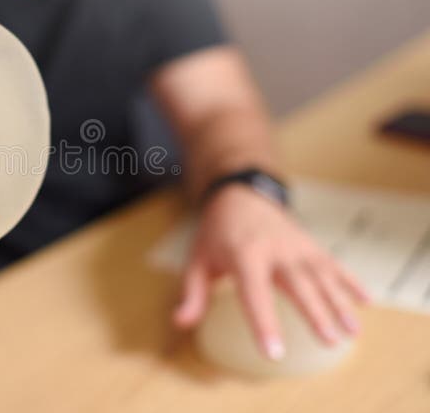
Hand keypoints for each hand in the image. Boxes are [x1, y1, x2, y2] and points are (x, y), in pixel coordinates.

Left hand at [172, 184, 369, 359]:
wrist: (239, 194)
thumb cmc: (216, 233)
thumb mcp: (198, 260)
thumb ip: (192, 293)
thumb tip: (180, 322)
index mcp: (244, 255)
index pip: (254, 294)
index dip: (264, 323)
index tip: (274, 352)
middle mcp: (274, 249)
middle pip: (297, 284)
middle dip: (314, 313)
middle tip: (329, 341)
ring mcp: (296, 245)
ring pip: (321, 275)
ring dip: (339, 302)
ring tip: (352, 331)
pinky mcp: (309, 243)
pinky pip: (332, 263)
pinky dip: (349, 281)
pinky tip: (365, 301)